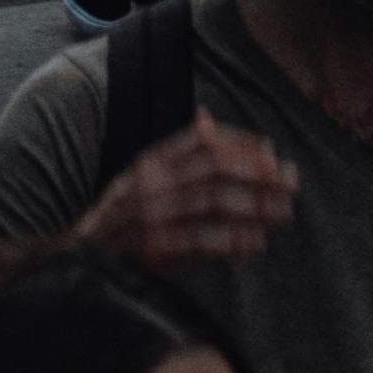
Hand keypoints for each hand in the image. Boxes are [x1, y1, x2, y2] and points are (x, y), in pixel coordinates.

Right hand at [76, 112, 296, 268]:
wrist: (82, 255)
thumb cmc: (123, 214)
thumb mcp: (143, 174)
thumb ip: (178, 151)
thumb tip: (208, 117)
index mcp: (151, 161)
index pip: (202, 141)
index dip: (240, 143)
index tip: (271, 151)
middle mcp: (152, 183)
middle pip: (214, 169)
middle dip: (257, 174)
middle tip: (291, 181)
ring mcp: (152, 215)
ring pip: (212, 203)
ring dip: (253, 206)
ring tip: (283, 211)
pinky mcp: (154, 248)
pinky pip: (200, 241)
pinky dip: (231, 240)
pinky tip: (255, 242)